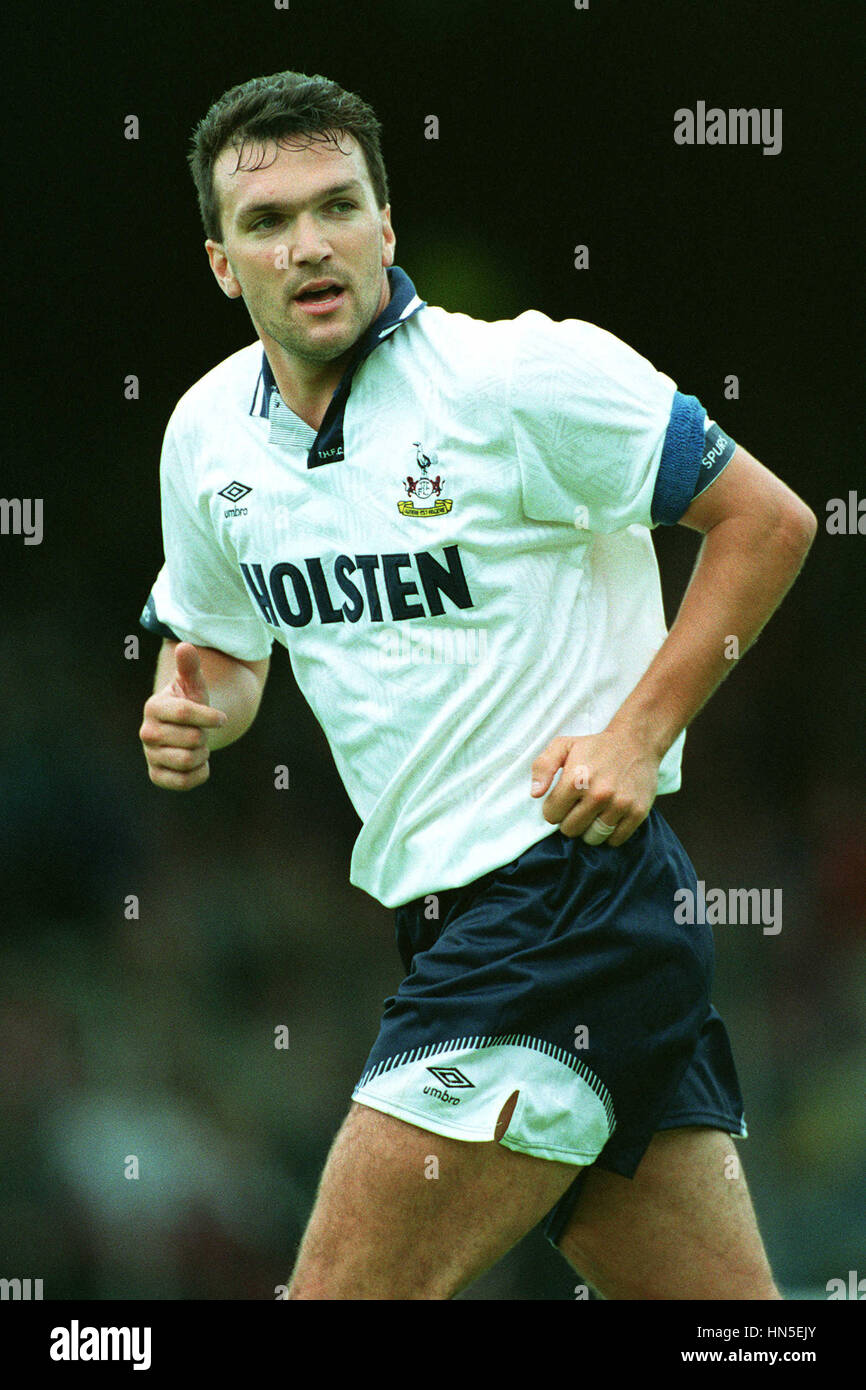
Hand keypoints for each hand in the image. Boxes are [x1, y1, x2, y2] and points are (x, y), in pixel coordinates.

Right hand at [139, 643, 226, 789]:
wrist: (184, 730)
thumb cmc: (190, 702)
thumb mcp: (193, 684)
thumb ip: (190, 666)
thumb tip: (185, 646)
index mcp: (153, 707)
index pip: (186, 713)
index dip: (210, 716)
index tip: (222, 718)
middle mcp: (146, 732)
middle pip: (193, 738)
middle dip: (205, 735)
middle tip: (200, 731)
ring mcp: (150, 755)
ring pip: (190, 760)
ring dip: (203, 754)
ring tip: (197, 745)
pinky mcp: (157, 776)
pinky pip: (186, 781)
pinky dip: (200, 773)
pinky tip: (196, 763)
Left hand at [529, 729, 660, 846]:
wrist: (636, 742)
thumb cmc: (595, 746)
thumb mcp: (563, 745)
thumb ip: (543, 767)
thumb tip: (535, 794)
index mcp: (577, 778)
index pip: (552, 815)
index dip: (554, 809)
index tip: (562, 801)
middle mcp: (599, 794)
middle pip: (571, 830)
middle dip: (569, 821)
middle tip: (577, 808)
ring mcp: (620, 805)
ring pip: (593, 838)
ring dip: (588, 830)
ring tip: (592, 815)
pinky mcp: (637, 812)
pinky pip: (615, 840)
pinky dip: (609, 834)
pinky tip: (608, 818)